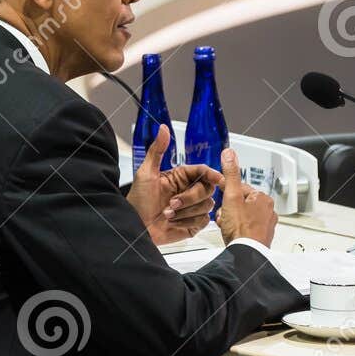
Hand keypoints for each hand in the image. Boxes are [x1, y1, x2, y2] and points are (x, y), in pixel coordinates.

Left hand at [127, 127, 220, 243]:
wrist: (136, 227)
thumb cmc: (138, 200)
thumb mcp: (145, 173)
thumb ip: (157, 150)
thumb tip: (163, 128)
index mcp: (180, 177)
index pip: (202, 171)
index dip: (212, 174)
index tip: (218, 179)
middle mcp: (188, 191)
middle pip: (207, 189)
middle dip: (190, 198)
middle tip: (172, 202)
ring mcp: (192, 208)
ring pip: (206, 206)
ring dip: (185, 212)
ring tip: (168, 213)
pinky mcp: (194, 224)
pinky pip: (203, 221)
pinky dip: (187, 222)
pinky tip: (174, 223)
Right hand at [216, 147, 277, 247]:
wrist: (246, 254)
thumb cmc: (241, 228)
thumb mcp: (231, 196)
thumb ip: (230, 174)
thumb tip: (229, 154)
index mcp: (263, 198)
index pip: (240, 189)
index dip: (227, 194)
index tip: (221, 200)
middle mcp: (268, 211)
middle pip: (240, 203)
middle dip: (229, 209)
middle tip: (225, 217)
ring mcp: (266, 225)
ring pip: (242, 216)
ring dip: (231, 220)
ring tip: (228, 227)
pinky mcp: (262, 237)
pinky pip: (245, 229)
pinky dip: (238, 231)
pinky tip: (232, 234)